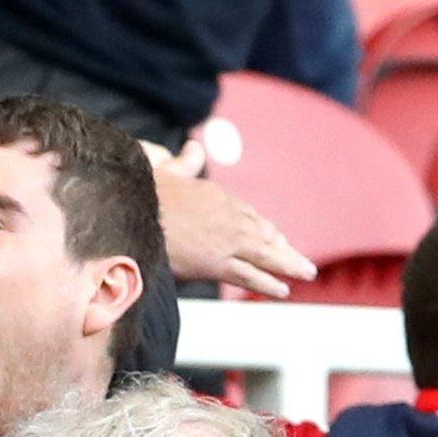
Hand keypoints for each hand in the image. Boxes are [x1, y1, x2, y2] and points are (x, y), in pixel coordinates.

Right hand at [148, 139, 316, 297]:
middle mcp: (227, 216)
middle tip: (301, 260)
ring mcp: (224, 240)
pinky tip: (283, 289)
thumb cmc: (142, 193)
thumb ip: (184, 162)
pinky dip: (267, 283)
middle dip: (283, 248)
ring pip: (264, 255)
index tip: (275, 238)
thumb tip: (195, 147)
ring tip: (306, 273)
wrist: (131, 211)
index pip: (247, 214)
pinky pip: (248, 275)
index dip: (263, 228)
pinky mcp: (215, 262)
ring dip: (288, 265)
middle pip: (263, 234)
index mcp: (216, 195)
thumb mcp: (166, 171)